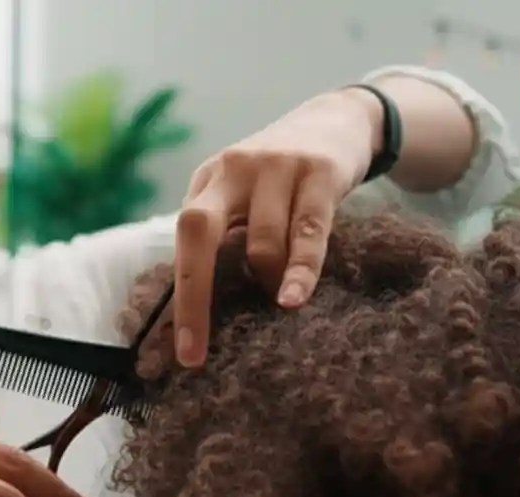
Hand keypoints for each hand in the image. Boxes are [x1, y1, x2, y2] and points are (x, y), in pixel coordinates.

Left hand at [173, 86, 383, 366]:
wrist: (339, 120)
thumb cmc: (284, 177)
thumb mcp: (243, 195)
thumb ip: (224, 236)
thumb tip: (202, 310)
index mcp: (209, 181)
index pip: (182, 240)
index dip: (180, 297)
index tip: (186, 353)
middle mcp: (234, 169)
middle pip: (199, 232)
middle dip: (194, 296)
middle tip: (197, 352)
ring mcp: (276, 167)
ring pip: (261, 243)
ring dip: (268, 281)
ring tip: (281, 294)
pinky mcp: (319, 173)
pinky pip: (307, 233)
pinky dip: (300, 271)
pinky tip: (293, 300)